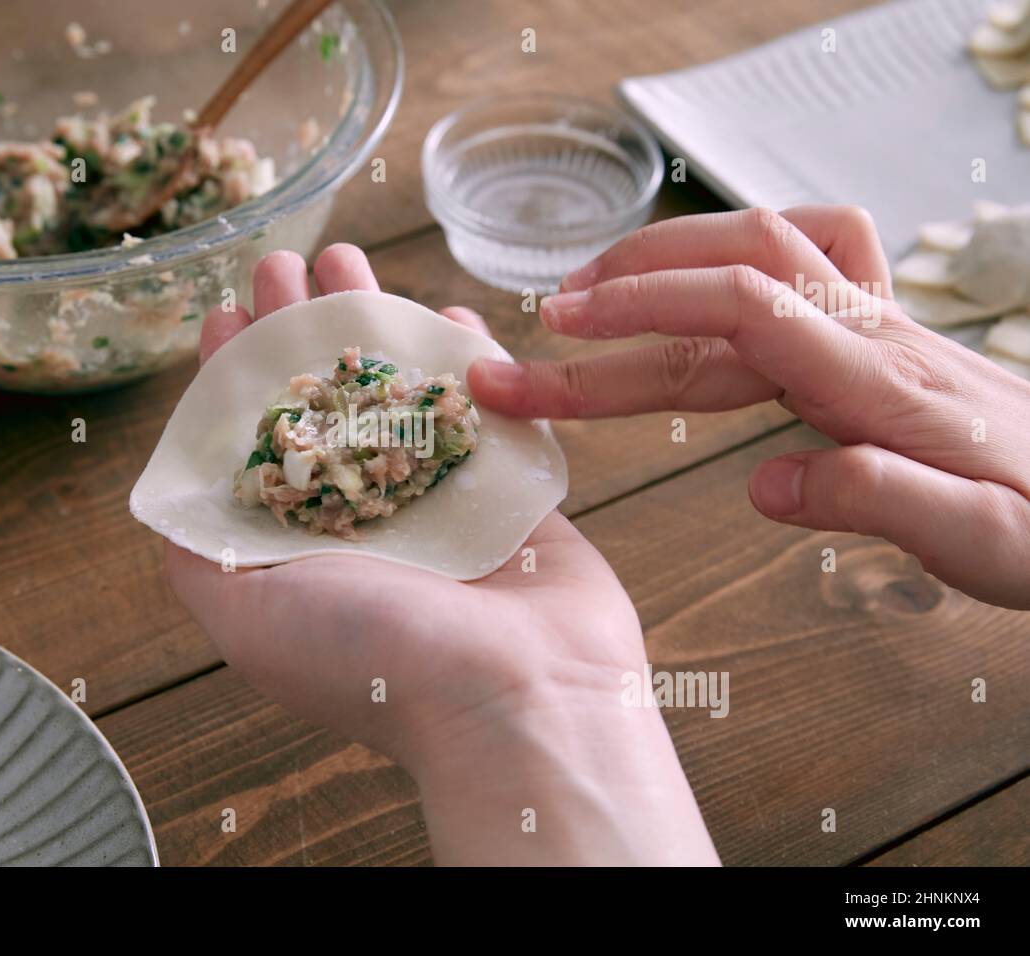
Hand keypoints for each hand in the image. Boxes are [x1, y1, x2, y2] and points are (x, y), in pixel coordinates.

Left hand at [164, 243, 718, 864]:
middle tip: (284, 260)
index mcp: (299, 546)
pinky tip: (445, 310)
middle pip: (323, 399)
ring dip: (373, 320)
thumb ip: (196, 552)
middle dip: (297, 325)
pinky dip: (466, 357)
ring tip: (351, 254)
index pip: (255, 442)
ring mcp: (439, 500)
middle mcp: (364, 520)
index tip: (225, 313)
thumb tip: (171, 494)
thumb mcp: (245, 614)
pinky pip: (483, 406)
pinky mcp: (507, 489)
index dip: (235, 374)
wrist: (519, 697)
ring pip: (398, 390)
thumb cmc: (371, 655)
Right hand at [469, 206, 1029, 609]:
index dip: (644, 309)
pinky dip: (741, 254)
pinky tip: (708, 279)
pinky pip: (806, 262)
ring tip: (586, 299)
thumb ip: (878, 502)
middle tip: (533, 339)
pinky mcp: (876, 337)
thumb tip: (763, 484)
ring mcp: (875, 327)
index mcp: (881, 384)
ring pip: (755, 257)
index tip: (561, 333)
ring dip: (662, 269)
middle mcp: (872, 336)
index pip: (744, 309)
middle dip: (619, 300)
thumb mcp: (981, 544)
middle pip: (728, 277)